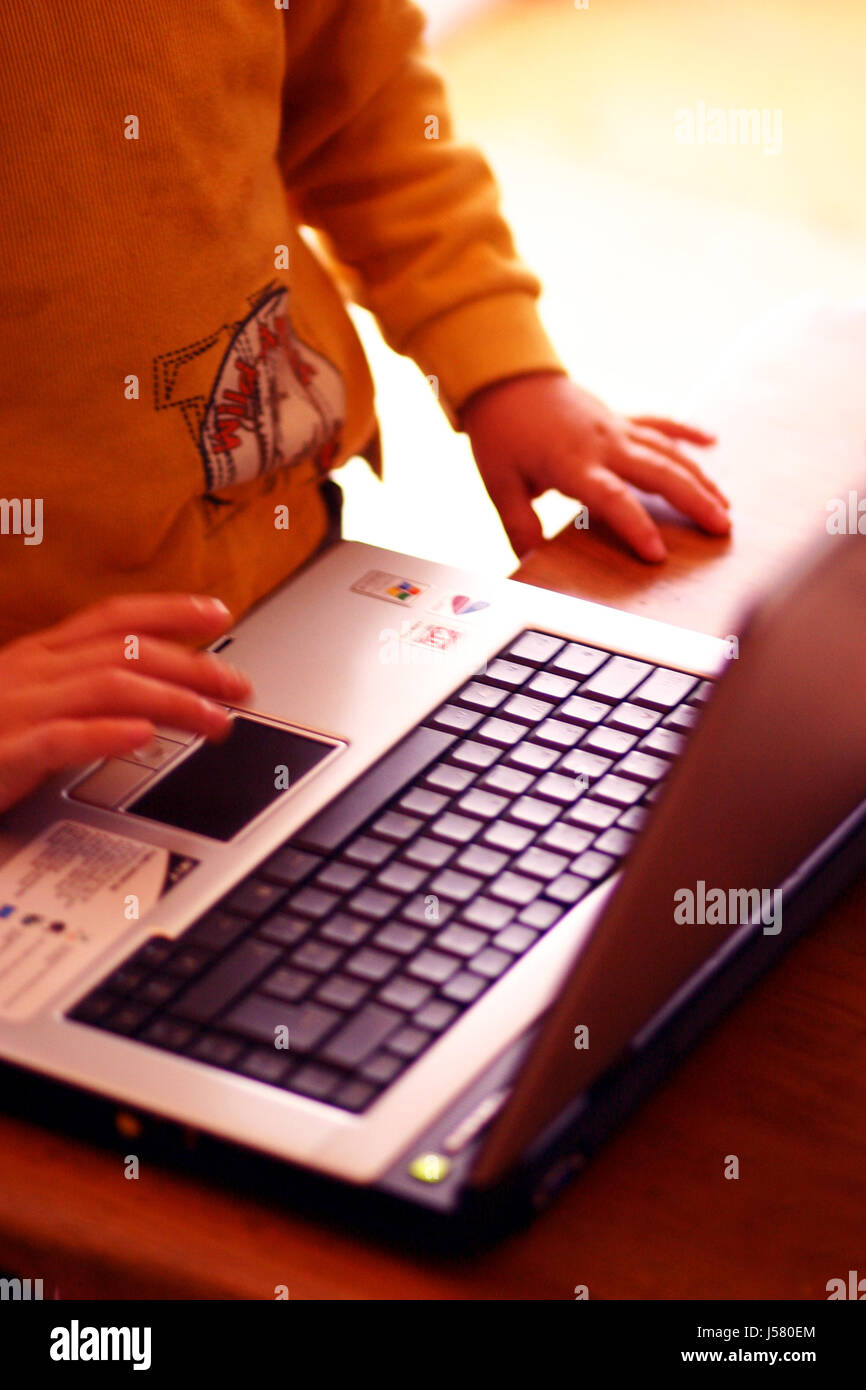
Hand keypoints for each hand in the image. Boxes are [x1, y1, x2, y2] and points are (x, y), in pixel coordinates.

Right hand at [0, 594, 252, 812]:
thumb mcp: (30, 705)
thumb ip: (78, 693)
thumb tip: (143, 696)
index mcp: (38, 655)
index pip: (113, 617)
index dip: (169, 609)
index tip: (219, 612)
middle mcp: (31, 671)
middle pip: (125, 651)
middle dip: (192, 664)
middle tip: (240, 686)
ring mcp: (15, 708)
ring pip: (108, 688)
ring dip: (171, 702)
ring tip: (215, 720)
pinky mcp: (4, 751)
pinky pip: (61, 738)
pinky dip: (106, 735)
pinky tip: (143, 739)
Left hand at [458, 372, 730, 561]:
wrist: (504, 377)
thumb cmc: (499, 433)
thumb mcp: (498, 483)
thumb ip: (518, 523)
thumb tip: (532, 559)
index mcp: (572, 463)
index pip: (612, 498)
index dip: (636, 526)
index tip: (658, 555)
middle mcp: (603, 444)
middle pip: (658, 472)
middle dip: (693, 501)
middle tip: (722, 529)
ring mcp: (615, 428)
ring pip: (667, 451)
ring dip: (699, 478)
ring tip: (726, 507)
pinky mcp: (618, 418)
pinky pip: (659, 423)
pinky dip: (686, 432)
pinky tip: (713, 441)